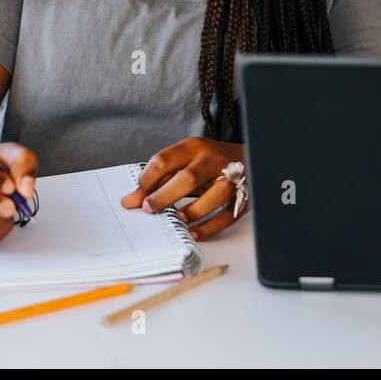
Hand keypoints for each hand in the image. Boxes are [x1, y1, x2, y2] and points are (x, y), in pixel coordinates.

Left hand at [121, 137, 245, 239]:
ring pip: (214, 195)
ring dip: (193, 210)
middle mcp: (213, 160)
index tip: (137, 197)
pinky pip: (227, 215)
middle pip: (189, 178)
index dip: (147, 180)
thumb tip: (131, 201)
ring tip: (177, 219)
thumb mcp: (184, 160)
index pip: (165, 160)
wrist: (249, 156)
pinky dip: (209, 227)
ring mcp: (231, 177)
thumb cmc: (209, 161)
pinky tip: (194, 232)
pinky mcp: (243, 196)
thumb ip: (158, 178)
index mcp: (194, 147)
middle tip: (149, 209)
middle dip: (165, 196)